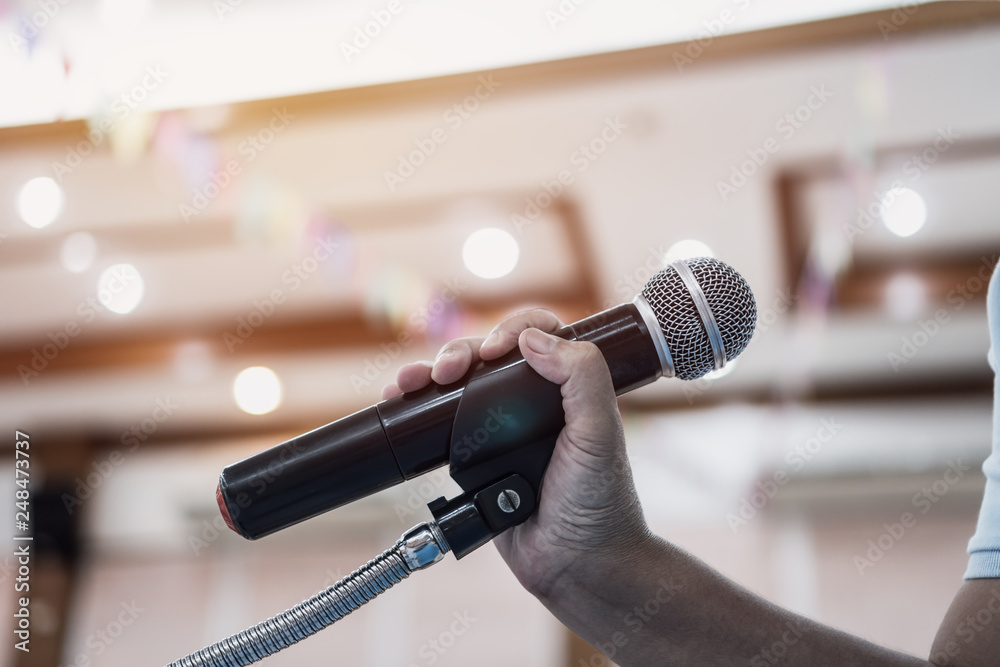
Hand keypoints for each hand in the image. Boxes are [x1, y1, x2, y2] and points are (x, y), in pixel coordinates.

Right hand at [382, 310, 650, 600]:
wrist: (575, 566)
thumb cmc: (600, 504)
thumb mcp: (601, 434)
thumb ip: (583, 379)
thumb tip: (534, 339)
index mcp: (568, 389)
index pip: (540, 336)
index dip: (513, 330)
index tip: (496, 351)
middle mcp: (533, 404)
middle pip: (488, 356)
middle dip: (459, 352)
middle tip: (446, 371)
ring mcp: (501, 432)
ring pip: (460, 386)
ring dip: (429, 374)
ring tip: (407, 383)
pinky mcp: (474, 461)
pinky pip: (442, 426)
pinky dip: (418, 409)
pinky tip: (401, 402)